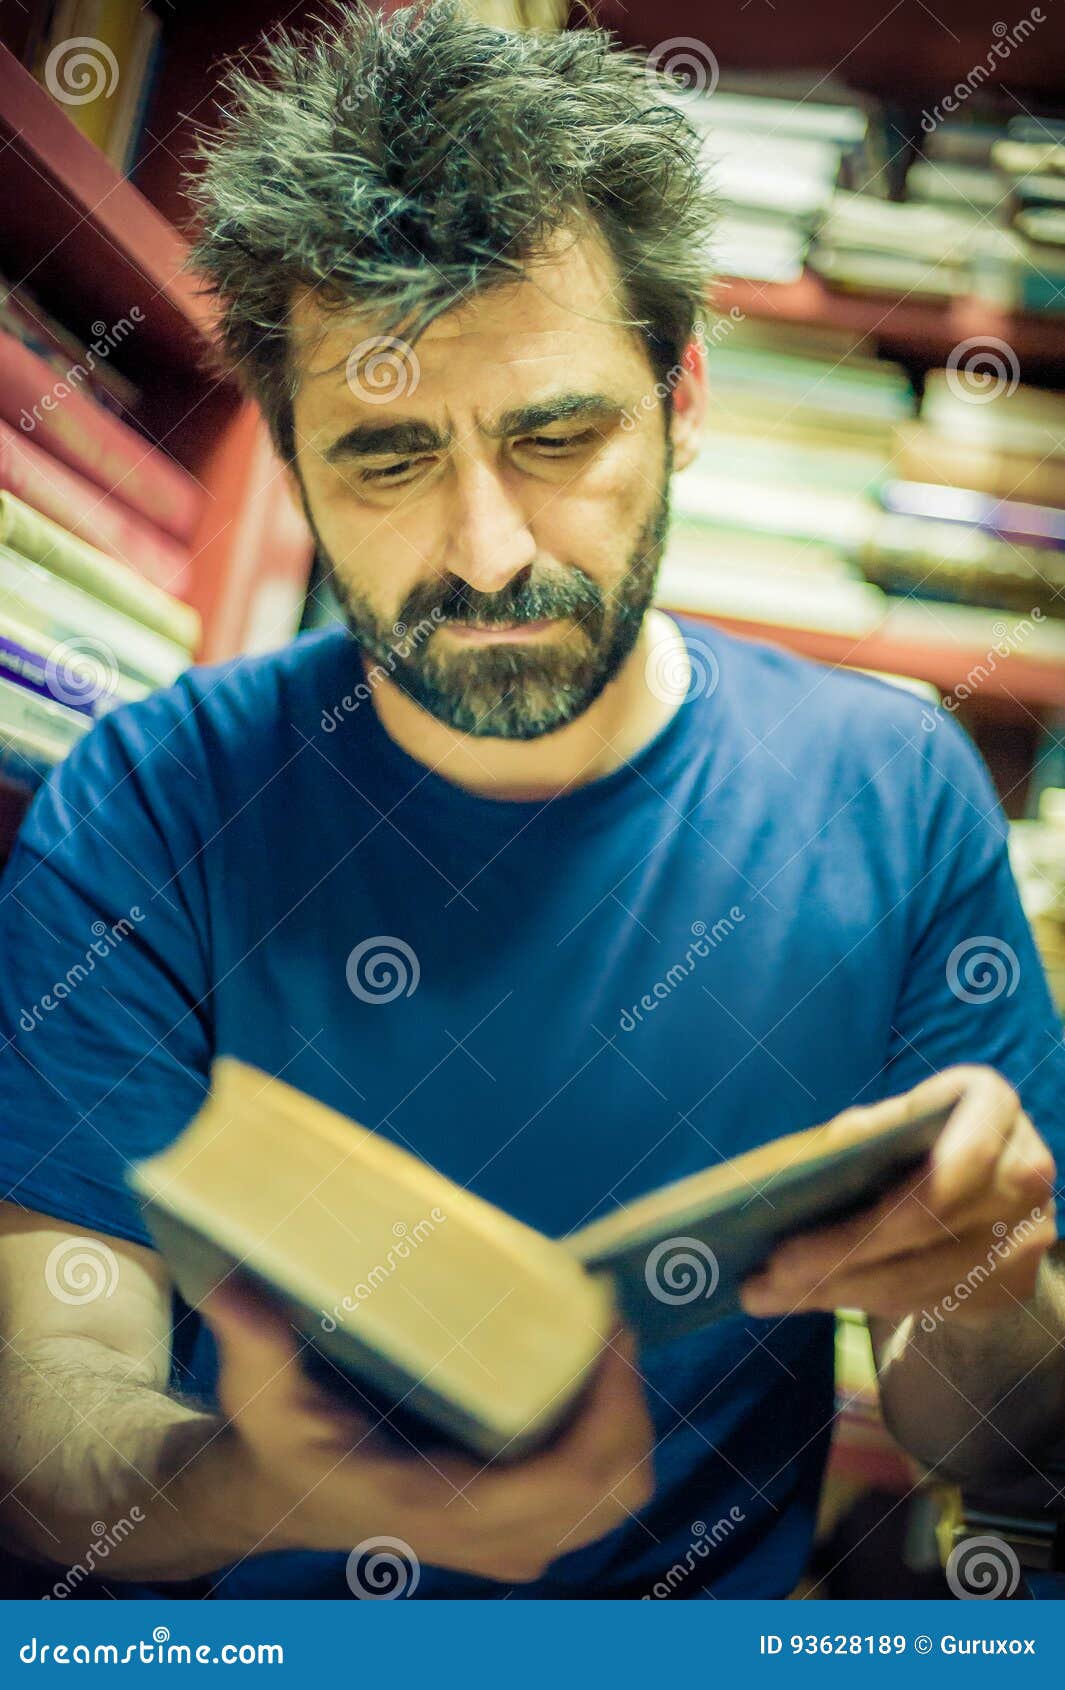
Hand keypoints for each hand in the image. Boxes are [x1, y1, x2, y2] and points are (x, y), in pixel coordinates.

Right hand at [201, 1276, 653, 1583]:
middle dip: (632, 1408)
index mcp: (434, 1508)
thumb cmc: (279, 1444)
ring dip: (627, 1425)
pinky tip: (591, 1382)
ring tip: (607, 1346)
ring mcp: (506, 1544)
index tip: (611, 1330)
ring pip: (614, 1499)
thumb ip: (252, 1343)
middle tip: (612, 1326)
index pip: (562, 1483)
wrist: (279, 1501)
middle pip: (611, 1492)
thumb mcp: (258, 1396)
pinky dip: (611, 1444)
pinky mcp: (515, 1531)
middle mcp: (483, 1539)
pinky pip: (595, 1498)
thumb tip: (234, 1287)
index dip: (609, 1410)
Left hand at [739, 1066, 1057, 1327]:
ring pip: (920, 1277)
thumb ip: (869, 1128)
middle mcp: (1025, 1168)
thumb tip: (826, 1156)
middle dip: (840, 1254)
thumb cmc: (925, 1135)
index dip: (883, 1203)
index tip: (808, 1226)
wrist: (992, 1186)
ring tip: (771, 1291)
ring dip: (840, 1289)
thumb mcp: (897, 1115)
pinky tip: (812, 1295)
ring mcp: (1027, 1232)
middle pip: (926, 1226)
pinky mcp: (1014, 1280)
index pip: (955, 1160)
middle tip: (771, 1272)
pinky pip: (927, 1301)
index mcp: (991, 1105)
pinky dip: (862, 1300)